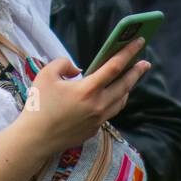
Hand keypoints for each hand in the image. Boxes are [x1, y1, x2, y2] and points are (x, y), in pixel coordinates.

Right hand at [20, 38, 149, 156]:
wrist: (34, 139)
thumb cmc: (38, 105)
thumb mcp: (46, 75)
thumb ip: (64, 64)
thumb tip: (78, 69)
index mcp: (88, 89)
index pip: (115, 66)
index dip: (128, 52)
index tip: (139, 41)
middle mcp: (98, 105)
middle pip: (125, 85)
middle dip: (137, 72)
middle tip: (145, 63)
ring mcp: (98, 120)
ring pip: (120, 101)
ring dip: (127, 88)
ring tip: (129, 79)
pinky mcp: (94, 130)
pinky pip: (109, 112)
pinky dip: (113, 101)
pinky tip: (110, 96)